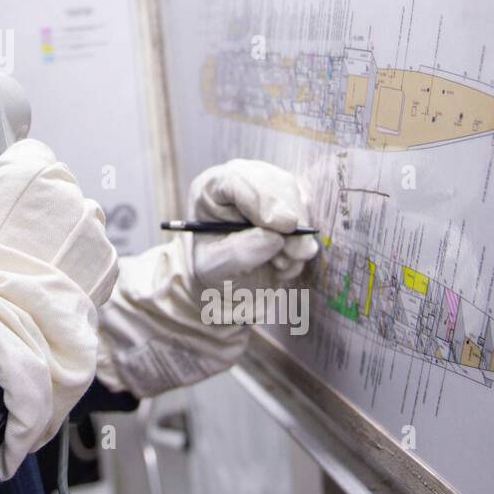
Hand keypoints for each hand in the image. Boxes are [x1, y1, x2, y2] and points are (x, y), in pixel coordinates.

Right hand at [0, 139, 117, 479]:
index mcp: (32, 169)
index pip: (29, 150)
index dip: (13, 172)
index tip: (1, 193)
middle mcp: (71, 191)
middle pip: (57, 186)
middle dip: (38, 205)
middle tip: (10, 237)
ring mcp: (93, 230)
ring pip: (76, 221)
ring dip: (59, 236)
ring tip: (29, 267)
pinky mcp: (107, 265)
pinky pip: (90, 255)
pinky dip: (73, 266)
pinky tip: (44, 284)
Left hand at [94, 159, 318, 398]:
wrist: (196, 315)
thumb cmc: (191, 290)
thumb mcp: (209, 273)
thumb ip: (239, 253)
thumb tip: (270, 237)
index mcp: (211, 193)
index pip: (238, 178)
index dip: (262, 194)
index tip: (278, 221)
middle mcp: (238, 197)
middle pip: (273, 183)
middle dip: (286, 209)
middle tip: (294, 238)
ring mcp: (262, 213)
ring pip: (293, 204)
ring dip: (298, 231)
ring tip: (289, 259)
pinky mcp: (281, 234)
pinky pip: (301, 230)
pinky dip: (302, 246)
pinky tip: (291, 264)